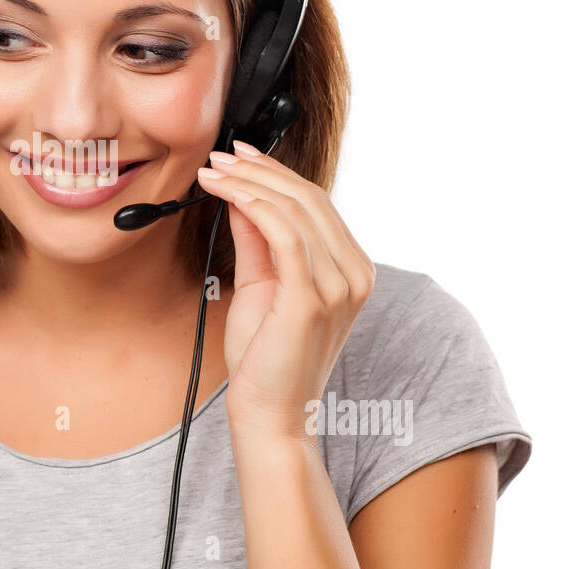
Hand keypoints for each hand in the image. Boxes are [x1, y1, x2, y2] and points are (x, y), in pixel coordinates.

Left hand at [196, 140, 376, 441]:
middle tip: (220, 155)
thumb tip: (244, 195)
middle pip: (308, 199)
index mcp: (350, 269)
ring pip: (296, 211)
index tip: (238, 155)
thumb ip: (257, 240)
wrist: (269, 413)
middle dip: (260, 170)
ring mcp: (339, 287)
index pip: (315, 203)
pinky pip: (286, 236)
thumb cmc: (265, 359)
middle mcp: (354, 275)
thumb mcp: (259, 285)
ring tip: (213, 170)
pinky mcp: (313, 300)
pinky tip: (227, 194)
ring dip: (249, 183)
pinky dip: (254, 206)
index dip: (275, 173)